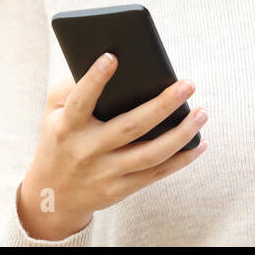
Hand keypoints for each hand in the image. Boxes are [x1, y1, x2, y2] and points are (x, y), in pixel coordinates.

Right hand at [17, 53, 207, 239]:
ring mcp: (105, 173)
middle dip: (162, 105)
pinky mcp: (120, 189)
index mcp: (67, 127)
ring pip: (150, 153)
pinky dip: (181, 158)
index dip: (95, 80)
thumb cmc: (59, 140)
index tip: (112, 57)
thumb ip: (71, 89)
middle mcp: (87, 150)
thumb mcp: (52, 114)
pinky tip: (199, 142)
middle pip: (130, 126)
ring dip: (181, 133)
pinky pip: (156, 173)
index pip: (80, 101)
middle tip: (187, 84)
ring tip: (202, 112)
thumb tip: (108, 65)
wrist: (52, 197)